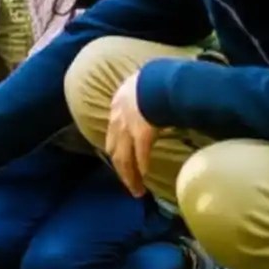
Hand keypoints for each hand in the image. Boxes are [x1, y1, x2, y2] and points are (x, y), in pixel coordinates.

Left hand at [105, 71, 157, 197]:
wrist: (155, 78)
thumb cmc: (152, 78)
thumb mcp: (140, 84)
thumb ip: (142, 95)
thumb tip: (152, 101)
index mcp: (117, 107)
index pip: (112, 135)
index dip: (116, 150)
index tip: (121, 163)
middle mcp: (118, 121)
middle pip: (115, 152)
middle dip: (121, 171)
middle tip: (129, 186)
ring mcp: (128, 128)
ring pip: (124, 158)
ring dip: (130, 176)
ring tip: (137, 190)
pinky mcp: (142, 134)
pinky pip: (140, 155)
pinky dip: (141, 167)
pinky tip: (144, 177)